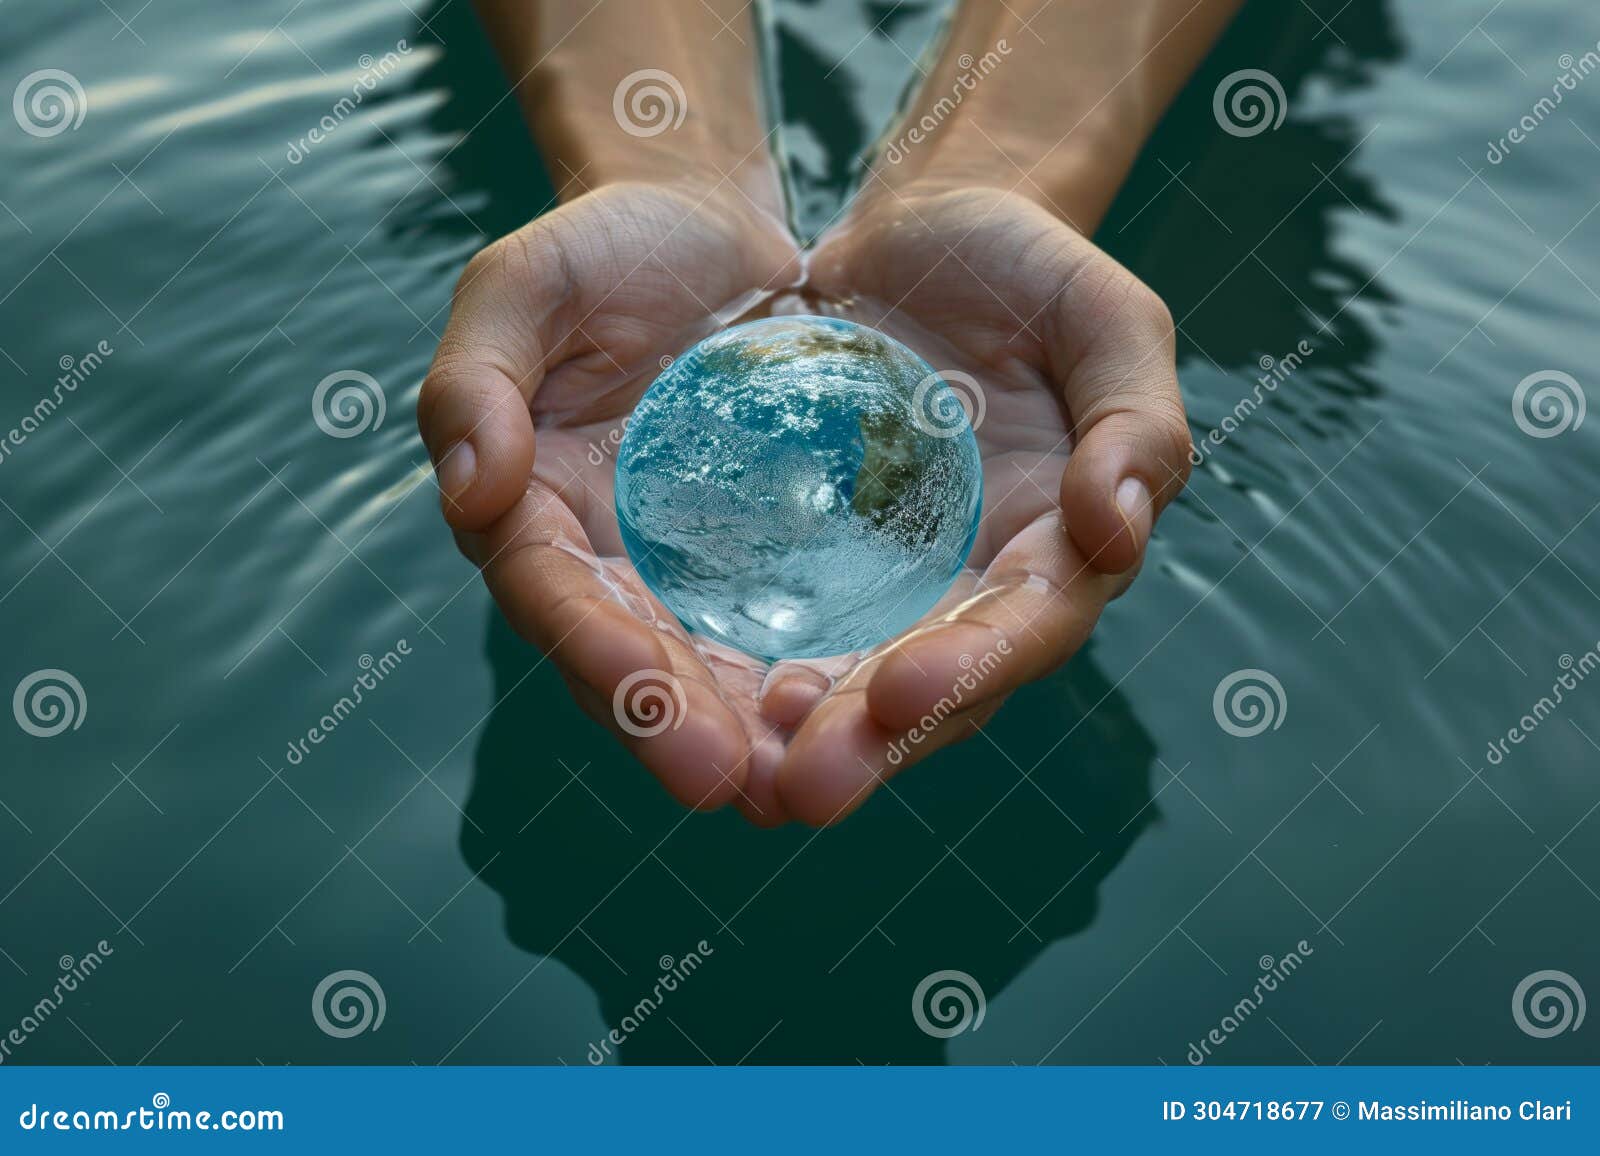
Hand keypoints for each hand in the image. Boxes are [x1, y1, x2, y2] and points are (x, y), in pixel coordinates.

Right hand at [417, 180, 805, 815]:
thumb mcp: (528, 285)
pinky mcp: (782, 572)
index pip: (558, 605)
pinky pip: (807, 638)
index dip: (604, 661)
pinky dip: (839, 680)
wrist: (715, 241)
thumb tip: (475, 488)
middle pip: (645, 678)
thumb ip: (478, 378)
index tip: (655, 704)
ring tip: (821, 780)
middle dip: (691, 735)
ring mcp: (699, 582)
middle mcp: (614, 575)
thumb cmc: (610, 253)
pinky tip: (886, 713)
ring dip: (770, 740)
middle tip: (749, 789)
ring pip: (728, 683)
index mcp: (538, 521)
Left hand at [761, 184, 1191, 824]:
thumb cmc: (1029, 272)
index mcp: (1057, 548)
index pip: (1027, 626)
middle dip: (871, 743)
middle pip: (931, 689)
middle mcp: (973, 589)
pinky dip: (735, 664)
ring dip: (795, 732)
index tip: (901, 691)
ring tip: (741, 769)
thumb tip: (1115, 531)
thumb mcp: (1107, 320)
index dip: (974, 666)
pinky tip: (686, 689)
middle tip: (805, 786)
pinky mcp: (812, 561)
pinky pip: (774, 624)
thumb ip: (1137, 422)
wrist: (921, 239)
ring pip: (846, 681)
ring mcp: (889, 583)